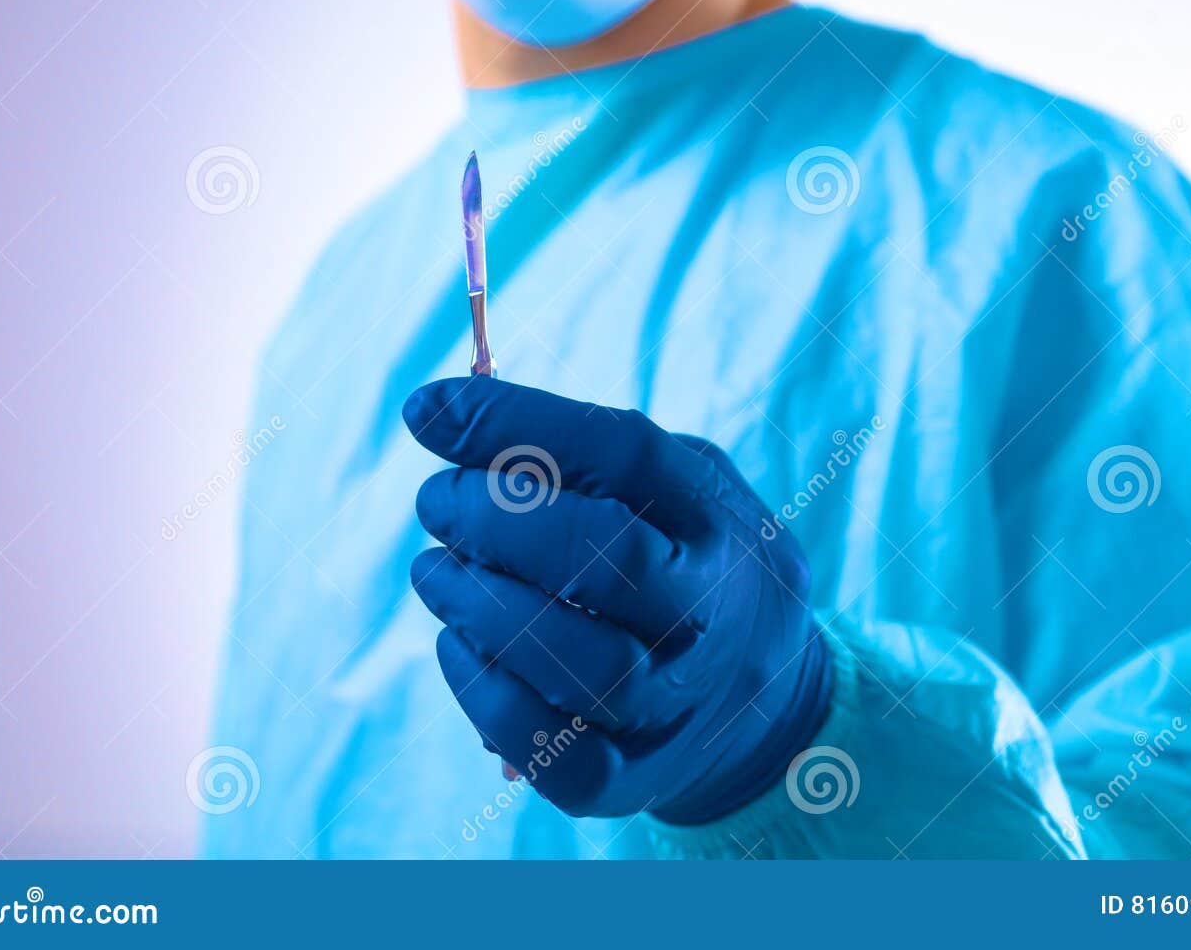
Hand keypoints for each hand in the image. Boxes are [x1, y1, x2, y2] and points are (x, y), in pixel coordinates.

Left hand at [404, 375, 831, 823]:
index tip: (426, 411)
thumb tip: (438, 417)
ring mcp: (683, 702)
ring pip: (580, 664)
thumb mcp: (668, 486)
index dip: (514, 423)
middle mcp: (715, 610)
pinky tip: (456, 644)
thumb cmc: (683, 561)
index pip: (624, 453)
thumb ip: (574, 451)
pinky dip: (488, 697)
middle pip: (605, 557)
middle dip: (494, 520)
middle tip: (437, 502)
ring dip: (480, 607)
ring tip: (435, 571)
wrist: (763, 698)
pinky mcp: (641, 777)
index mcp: (721, 519)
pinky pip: (561, 757)